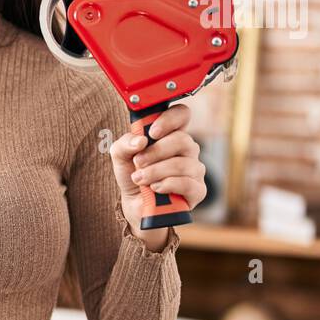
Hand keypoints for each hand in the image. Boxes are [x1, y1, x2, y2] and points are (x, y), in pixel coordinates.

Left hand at [109, 102, 206, 230]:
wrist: (135, 204)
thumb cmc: (133, 175)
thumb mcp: (121, 156)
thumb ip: (125, 143)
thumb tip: (140, 141)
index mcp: (171, 135)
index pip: (182, 114)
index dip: (170, 119)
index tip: (152, 132)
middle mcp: (187, 149)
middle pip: (182, 139)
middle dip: (155, 152)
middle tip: (138, 162)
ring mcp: (195, 169)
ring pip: (182, 164)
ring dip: (155, 172)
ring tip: (140, 179)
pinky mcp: (198, 190)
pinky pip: (187, 183)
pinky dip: (167, 185)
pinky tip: (155, 188)